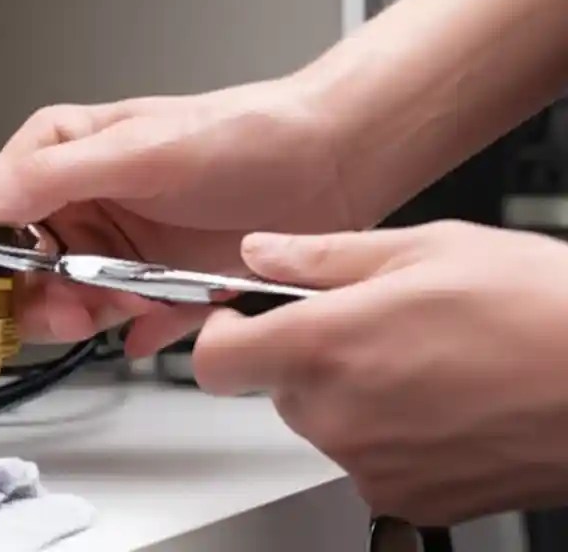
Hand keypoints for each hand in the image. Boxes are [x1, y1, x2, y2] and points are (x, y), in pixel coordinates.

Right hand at [0, 77, 357, 354]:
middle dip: (45, 299)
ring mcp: (120, 244)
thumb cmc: (242, 135)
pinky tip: (153, 323)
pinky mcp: (158, 281)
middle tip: (78, 310)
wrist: (331, 160)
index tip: (20, 285)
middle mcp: (85, 200)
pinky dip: (136, 331)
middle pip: (26, 271)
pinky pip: (126, 322)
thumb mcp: (140, 152)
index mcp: (63, 155)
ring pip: (71, 303)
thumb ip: (51, 177)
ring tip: (133, 302)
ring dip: (93, 315)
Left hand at [195, 221, 567, 524]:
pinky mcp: (410, 500)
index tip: (245, 317)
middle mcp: (338, 416)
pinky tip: (446, 400)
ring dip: (352, 394)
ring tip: (427, 359)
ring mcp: (372, 466)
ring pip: (324, 423)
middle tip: (374, 327)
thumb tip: (261, 253)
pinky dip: (391, 434)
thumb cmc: (539, 310)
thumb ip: (321, 257)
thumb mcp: (424, 248)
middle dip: (308, 356)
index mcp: (324, 347)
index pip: (214, 360)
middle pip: (275, 388)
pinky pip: (369, 462)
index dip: (223, 333)